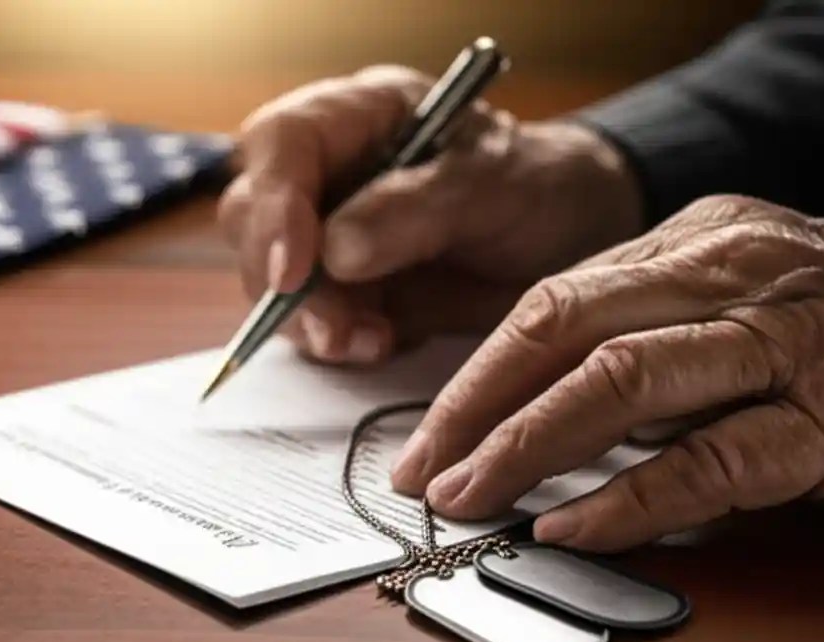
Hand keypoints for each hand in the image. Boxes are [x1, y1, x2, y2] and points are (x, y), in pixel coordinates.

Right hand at [217, 65, 641, 363]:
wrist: (569, 237)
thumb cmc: (535, 186)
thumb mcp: (492, 184)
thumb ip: (416, 209)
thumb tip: (335, 252)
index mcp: (357, 116)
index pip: (282, 143)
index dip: (276, 205)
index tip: (296, 270)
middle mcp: (327, 173)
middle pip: (254, 218)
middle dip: (285, 282)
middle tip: (333, 329)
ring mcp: (327, 234)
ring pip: (272, 280)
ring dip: (309, 322)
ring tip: (370, 341)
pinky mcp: (342, 291)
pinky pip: (310, 321)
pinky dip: (334, 342)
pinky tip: (378, 344)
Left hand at [391, 194, 823, 550]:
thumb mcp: (739, 303)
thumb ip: (649, 336)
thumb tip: (538, 407)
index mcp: (698, 243)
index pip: (554, 301)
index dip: (477, 374)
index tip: (429, 433)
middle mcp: (731, 277)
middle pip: (566, 328)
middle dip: (477, 405)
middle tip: (426, 469)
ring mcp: (782, 344)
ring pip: (622, 382)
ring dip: (529, 444)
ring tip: (473, 495)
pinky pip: (709, 460)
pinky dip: (630, 497)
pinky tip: (573, 524)